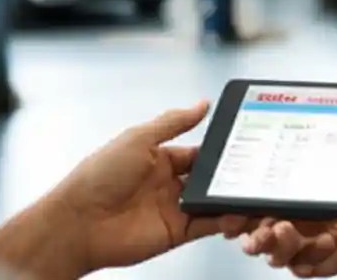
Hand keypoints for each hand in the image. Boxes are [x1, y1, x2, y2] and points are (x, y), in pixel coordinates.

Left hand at [47, 101, 253, 273]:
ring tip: (254, 195)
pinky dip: (225, 221)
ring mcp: (174, 208)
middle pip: (211, 178)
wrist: (78, 222)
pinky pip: (208, 225)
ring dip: (233, 199)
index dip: (223, 150)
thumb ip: (174, 122)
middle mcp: (169, 183)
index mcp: (161, 158)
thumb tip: (203, 104)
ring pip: (214, 202)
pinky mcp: (177, 232)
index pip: (201, 152)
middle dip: (233, 175)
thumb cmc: (99, 175)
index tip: (248, 146)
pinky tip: (237, 215)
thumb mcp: (139, 138)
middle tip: (258, 171)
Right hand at [239, 72, 336, 277]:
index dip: (239, 210)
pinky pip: (311, 265)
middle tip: (266, 224)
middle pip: (259, 232)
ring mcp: (299, 243)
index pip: (251, 204)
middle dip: (257, 231)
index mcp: (277, 196)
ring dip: (281, 246)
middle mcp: (283, 221)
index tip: (235, 211)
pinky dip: (316, 258)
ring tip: (288, 232)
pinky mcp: (319, 258)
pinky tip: (328, 245)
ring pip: (280, 253)